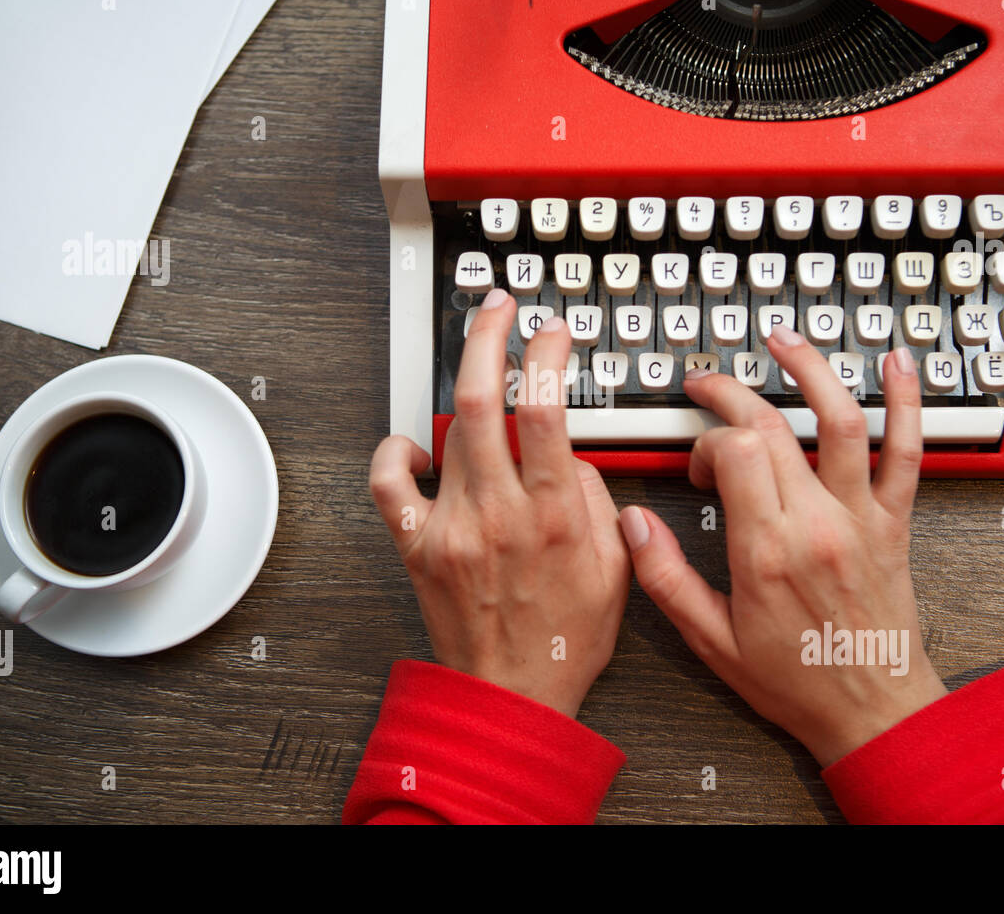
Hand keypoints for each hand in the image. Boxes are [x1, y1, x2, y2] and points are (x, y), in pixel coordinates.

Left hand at [369, 288, 629, 718]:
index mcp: (554, 514)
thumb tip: (569, 451)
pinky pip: (387, 482)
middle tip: (498, 310)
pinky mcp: (417, 546)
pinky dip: (395, 451)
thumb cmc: (564, 638)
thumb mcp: (615, 567)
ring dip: (460, 387)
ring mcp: (451, 526)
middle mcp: (499, 512)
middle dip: (490, 337)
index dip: (547, 353)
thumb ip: (597, 498)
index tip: (552, 332)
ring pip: (445, 429)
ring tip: (475, 371)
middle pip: (484, 399)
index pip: (547, 408)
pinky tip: (415, 445)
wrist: (511, 693)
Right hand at [619, 325, 946, 764]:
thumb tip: (632, 526)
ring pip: (841, 420)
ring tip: (784, 341)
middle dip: (732, 393)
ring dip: (811, 370)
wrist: (873, 711)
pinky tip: (896, 365)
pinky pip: (909, 452)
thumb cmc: (797, 681)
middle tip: (707, 385)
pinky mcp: (894, 522)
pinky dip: (907, 402)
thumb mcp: (711, 642)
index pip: (735, 452)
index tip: (700, 466)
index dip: (706, 443)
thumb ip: (666, 578)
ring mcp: (861, 518)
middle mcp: (816, 524)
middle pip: (775, 426)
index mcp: (767, 552)